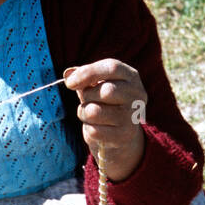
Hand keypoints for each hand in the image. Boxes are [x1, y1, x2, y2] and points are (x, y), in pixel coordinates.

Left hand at [63, 60, 147, 181]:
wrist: (121, 137)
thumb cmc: (105, 105)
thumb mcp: (96, 87)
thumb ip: (84, 78)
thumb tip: (68, 74)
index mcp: (131, 77)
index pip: (112, 67)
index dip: (88, 72)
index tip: (69, 83)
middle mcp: (136, 95)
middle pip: (106, 91)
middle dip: (87, 96)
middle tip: (86, 100)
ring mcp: (132, 116)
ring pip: (95, 112)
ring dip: (84, 114)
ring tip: (90, 116)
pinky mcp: (124, 136)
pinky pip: (94, 131)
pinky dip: (89, 130)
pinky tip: (97, 130)